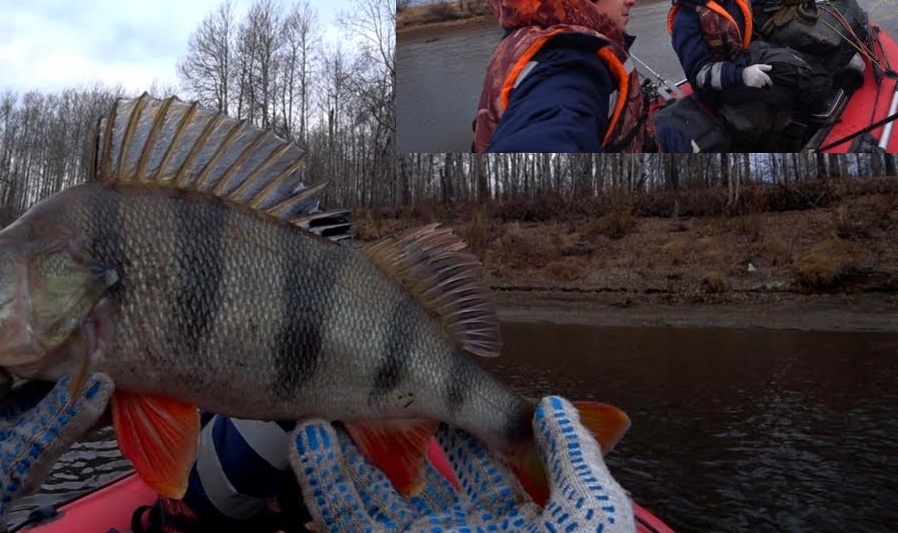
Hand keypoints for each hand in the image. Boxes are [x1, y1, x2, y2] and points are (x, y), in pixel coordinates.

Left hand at [0, 347, 112, 532]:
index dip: (10, 355)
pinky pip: (32, 454)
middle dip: (50, 374)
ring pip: (34, 427)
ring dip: (70, 397)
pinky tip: (92, 394)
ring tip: (104, 360)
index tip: (39, 324)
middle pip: (15, 404)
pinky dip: (63, 425)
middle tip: (87, 336)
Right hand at [289, 396, 634, 532]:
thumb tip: (552, 406)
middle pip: (425, 477)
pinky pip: (350, 521)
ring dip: (351, 455)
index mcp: (520, 526)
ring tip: (327, 404)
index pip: (485, 465)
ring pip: (376, 499)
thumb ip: (572, 457)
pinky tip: (309, 441)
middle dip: (401, 434)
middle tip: (378, 388)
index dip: (465, 422)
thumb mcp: (588, 513)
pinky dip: (326, 484)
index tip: (444, 379)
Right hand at [742, 63, 773, 87]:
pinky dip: (755, 88)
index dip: (769, 82)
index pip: (769, 81)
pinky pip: (756, 89)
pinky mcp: (752, 87)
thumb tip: (771, 67)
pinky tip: (753, 85)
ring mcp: (755, 83)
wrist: (741, 74)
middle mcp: (759, 80)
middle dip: (762, 82)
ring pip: (760, 86)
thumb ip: (765, 67)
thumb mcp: (757, 66)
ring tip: (754, 82)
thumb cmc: (750, 70)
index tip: (769, 83)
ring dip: (758, 85)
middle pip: (764, 84)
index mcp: (762, 75)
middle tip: (757, 80)